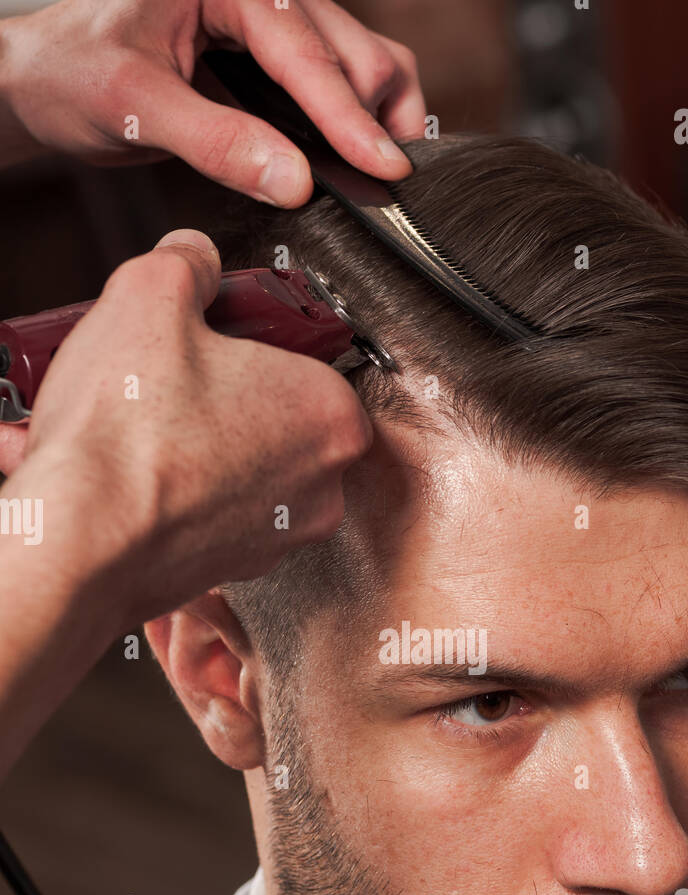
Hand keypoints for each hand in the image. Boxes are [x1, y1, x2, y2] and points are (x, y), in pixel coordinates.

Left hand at [0, 0, 424, 202]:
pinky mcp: (276, 52)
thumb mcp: (135, 109)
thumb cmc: (74, 73)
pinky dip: (358, 116)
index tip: (383, 167)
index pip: (303, 49)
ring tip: (376, 168)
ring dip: (377, 112)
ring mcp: (272, 17)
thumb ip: (216, 142)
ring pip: (360, 56)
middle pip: (350, 46)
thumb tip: (295, 180)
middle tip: (384, 180)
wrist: (49, 78)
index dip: (347, 115)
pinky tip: (356, 154)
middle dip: (372, 114)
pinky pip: (340, 75)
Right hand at [0, 228, 372, 628]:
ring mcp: (277, 537)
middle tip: (164, 375)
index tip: (215, 336)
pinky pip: (200, 512)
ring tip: (125, 421)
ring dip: (180, 441)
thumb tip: (194, 258)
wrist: (83, 540)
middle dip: (213, 393)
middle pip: (270, 416)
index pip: (310, 359)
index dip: (254, 341)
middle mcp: (320, 487)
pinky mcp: (231, 568)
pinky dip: (161, 488)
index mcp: (329, 416)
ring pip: (232, 467)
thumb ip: (187, 264)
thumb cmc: (128, 439)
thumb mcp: (150, 296)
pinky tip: (114, 465)